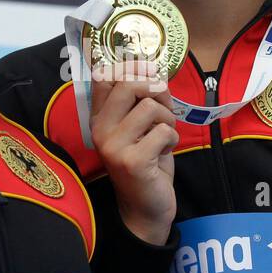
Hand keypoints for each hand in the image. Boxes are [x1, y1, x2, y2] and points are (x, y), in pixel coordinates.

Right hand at [90, 60, 177, 245]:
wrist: (145, 207)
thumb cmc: (147, 162)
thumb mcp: (141, 127)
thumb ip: (143, 100)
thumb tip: (155, 69)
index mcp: (100, 118)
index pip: (105, 76)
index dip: (131, 66)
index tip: (150, 69)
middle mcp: (100, 130)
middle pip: (128, 84)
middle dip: (156, 90)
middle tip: (164, 107)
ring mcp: (113, 146)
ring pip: (149, 107)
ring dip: (167, 119)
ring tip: (163, 136)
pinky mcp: (132, 161)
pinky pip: (162, 131)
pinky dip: (171, 139)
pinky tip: (164, 153)